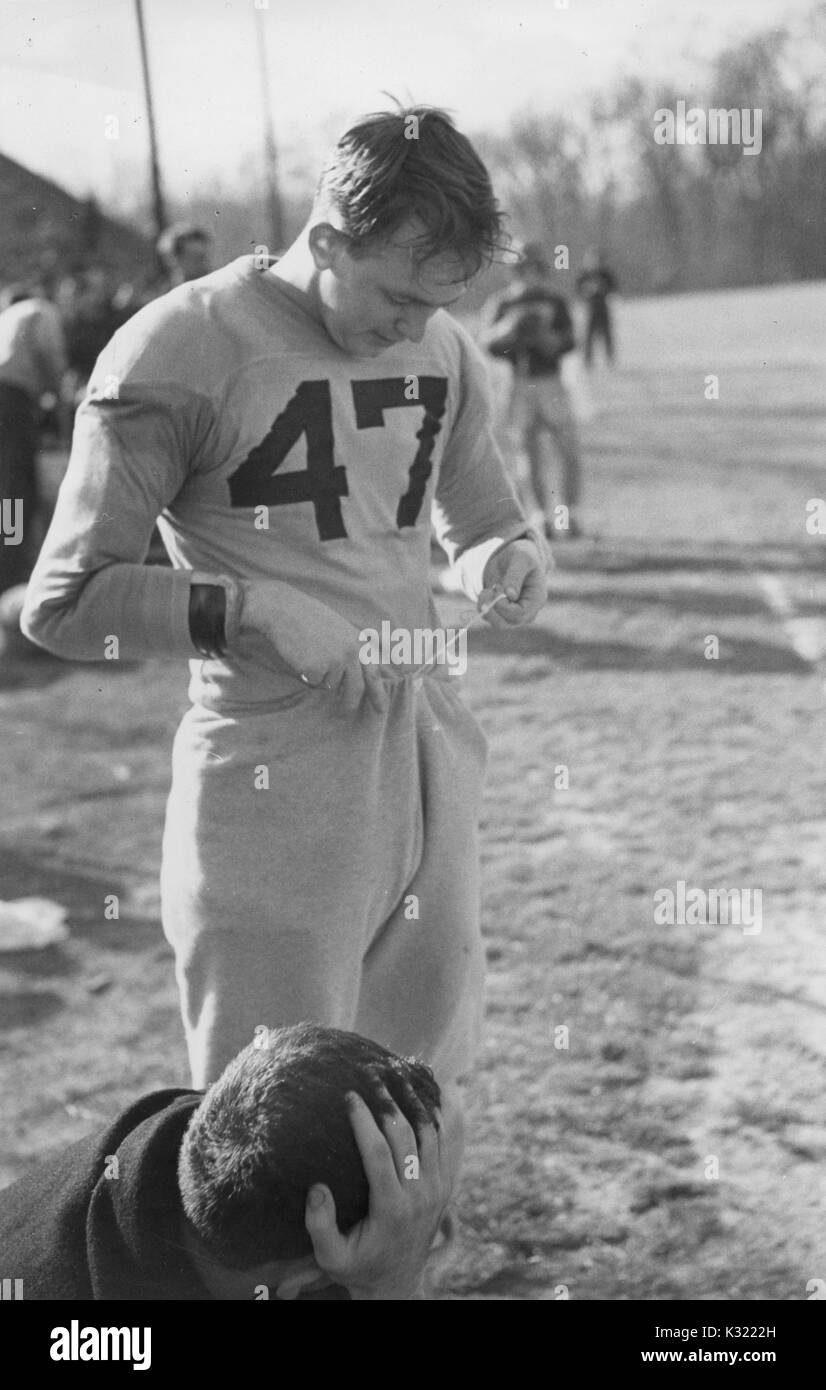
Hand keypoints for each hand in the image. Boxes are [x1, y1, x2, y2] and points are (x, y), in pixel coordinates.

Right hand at [236, 580, 389, 713]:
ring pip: (330, 685)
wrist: (286, 610)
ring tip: (310, 654)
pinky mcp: (317, 668)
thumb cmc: (312, 618)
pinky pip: (313, 682)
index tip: (382, 710)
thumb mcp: (342, 627)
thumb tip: (371, 661)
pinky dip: (307, 675)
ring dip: (320, 677)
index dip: (378, 694)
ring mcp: (335, 661)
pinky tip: (302, 656)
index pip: (374, 673)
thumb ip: (358, 645)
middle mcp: (351, 653)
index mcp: (359, 642)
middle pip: (356, 689)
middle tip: (344, 714)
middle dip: (349, 704)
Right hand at [304, 1089, 453, 1300]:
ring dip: (413, 1100)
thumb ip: (320, 1225)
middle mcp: (420, 1195)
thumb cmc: (358, 1266)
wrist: (398, 1283)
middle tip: (370, 1073)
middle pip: (406, 1135)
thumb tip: (316, 1188)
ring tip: (395, 1072)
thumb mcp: (331, 1256)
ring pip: (430, 1132)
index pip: (379, 1154)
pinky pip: (444, 1139)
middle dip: (388, 1100)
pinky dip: (434, 1111)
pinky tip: (422, 1089)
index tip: (349, 1095)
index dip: (364, 1121)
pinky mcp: (445, 1183)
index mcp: (391, 1209)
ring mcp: (437, 1188)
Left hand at [479, 538, 547, 626]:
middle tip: (484, 591)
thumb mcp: (521, 558)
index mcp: (537, 598)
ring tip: (484, 592)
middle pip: (510, 622)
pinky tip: (485, 593)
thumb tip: (510, 595)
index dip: (504, 606)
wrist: (511, 556)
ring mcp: (516, 614)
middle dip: (493, 608)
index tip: (495, 588)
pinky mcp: (504, 613)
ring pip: (500, 624)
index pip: (520, 614)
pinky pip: (492, 618)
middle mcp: (528, 610)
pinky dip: (484, 608)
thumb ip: (515, 575)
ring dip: (487, 610)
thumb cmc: (520, 554)